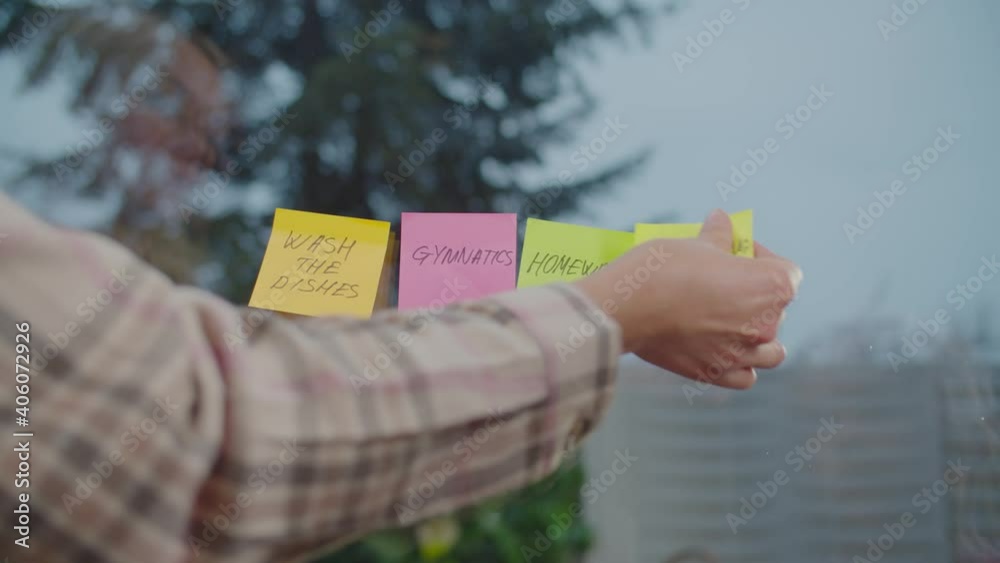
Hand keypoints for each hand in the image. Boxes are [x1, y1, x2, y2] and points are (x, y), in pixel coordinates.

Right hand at [574, 209, 801, 388]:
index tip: (736, 252)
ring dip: (759, 337)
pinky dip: (739, 366)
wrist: (628, 307)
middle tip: (723, 281)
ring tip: (734, 322)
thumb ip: (718, 236)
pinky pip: (744, 376)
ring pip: (771, 351)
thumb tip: (721, 220)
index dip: (762, 257)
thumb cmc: (665, 269)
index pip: (787, 272)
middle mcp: (765, 324)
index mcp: (771, 287)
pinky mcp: (715, 373)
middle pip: (778, 310)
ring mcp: (741, 353)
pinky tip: (722, 349)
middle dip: (755, 294)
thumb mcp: (697, 244)